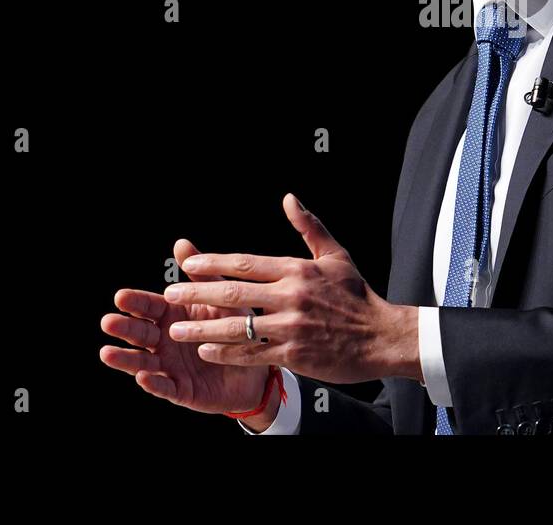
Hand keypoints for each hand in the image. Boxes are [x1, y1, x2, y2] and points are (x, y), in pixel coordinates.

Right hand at [100, 238, 275, 420]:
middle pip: (140, 334)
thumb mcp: (220, 298)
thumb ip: (200, 276)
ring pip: (143, 363)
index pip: (149, 307)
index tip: (121, 296)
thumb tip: (180, 242)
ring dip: (126, 359)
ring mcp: (170, 367)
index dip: (135, 302)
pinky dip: (154, 383)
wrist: (258, 366)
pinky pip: (165, 387)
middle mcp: (166, 342)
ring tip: (107, 352)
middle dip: (123, 327)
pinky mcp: (182, 390)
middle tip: (108, 321)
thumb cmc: (235, 328)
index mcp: (172, 317)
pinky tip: (143, 377)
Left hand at [163, 193, 419, 385]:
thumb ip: (309, 227)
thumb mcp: (336, 255)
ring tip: (177, 329)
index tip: (187, 263)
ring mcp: (291, 327)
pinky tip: (207, 351)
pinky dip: (227, 352)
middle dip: (196, 292)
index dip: (212, 262)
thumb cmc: (358, 296)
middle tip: (170, 293)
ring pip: (237, 325)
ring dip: (203, 327)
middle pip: (233, 291)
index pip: (245, 262)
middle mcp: (291, 296)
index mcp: (297, 270)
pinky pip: (252, 354)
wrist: (382, 337)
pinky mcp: (295, 355)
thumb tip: (289, 198)